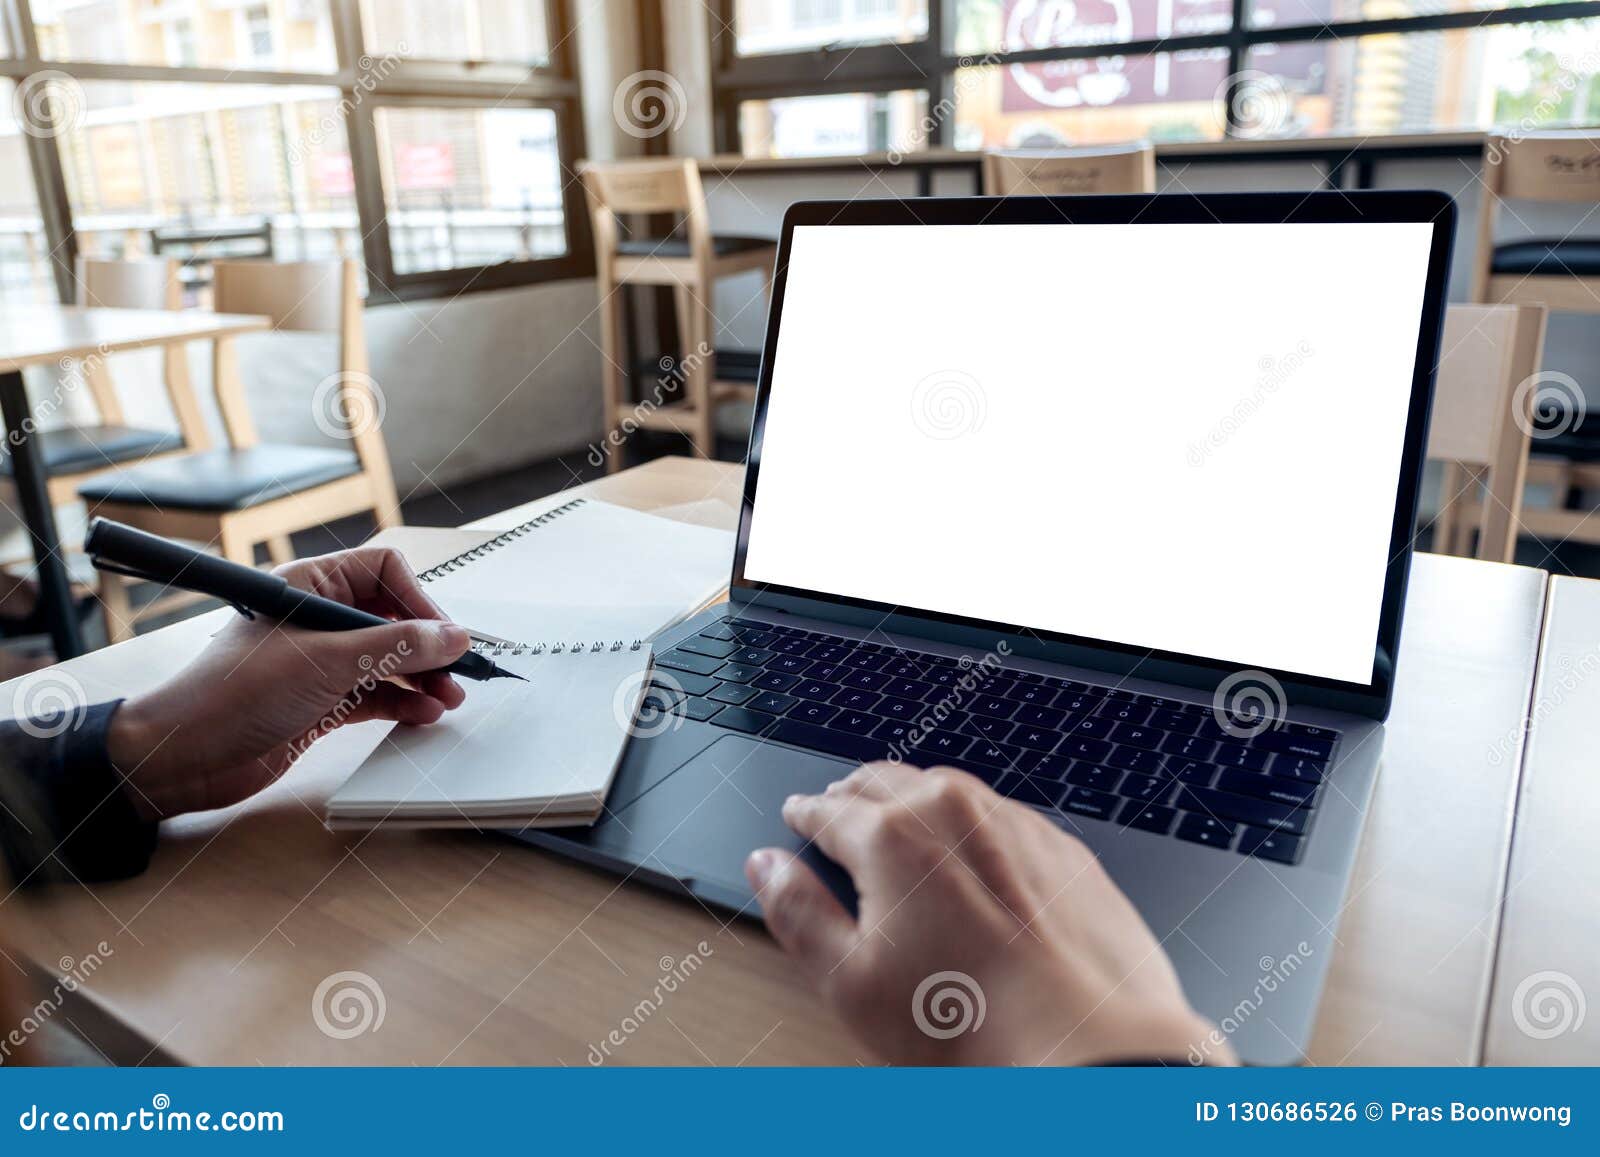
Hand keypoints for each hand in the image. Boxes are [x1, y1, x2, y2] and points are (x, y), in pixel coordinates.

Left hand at [107, 548, 471, 820]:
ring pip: (389, 660)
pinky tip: (422, 714)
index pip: (383, 572)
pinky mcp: (320, 701)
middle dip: (427, 645)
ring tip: (447, 699)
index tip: (443, 635)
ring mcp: (319, 662)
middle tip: (456, 673)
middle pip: (392, 618)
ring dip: (421, 678)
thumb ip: (398, 648)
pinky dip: (403, 703)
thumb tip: (453, 636)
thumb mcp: (328, 662)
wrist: (185, 757)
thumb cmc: (233, 694)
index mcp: (309, 586)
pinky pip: (376, 694)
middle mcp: (317, 619)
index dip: (418, 600)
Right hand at [745, 762, 1232, 1065]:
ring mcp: (1015, 824)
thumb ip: (798, 913)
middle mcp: (953, 812)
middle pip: (886, 782)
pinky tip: (973, 862)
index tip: (798, 815)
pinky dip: (974, 828)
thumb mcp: (850, 983)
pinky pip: (1004, 818)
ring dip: (916, 802)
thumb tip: (768, 868)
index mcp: (892, 835)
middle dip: (854, 794)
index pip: (828, 809)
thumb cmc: (971, 1025)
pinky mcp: (1062, 847)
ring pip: (949, 792)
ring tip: (903, 827)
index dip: (805, 814)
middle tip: (839, 808)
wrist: (1087, 1047)